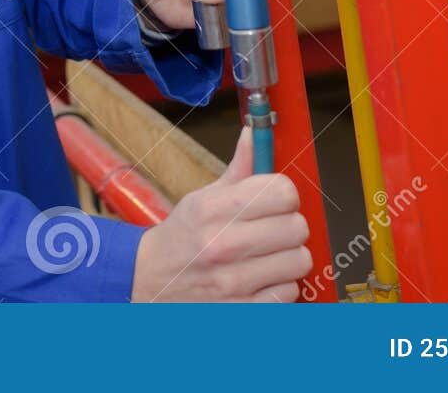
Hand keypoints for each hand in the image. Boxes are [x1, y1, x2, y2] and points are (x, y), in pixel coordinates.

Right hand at [131, 127, 310, 301]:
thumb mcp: (201, 199)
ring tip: (268, 257)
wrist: (147, 283)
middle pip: (297, 226)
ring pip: (299, 261)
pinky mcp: (241, 312)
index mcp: (211, 209)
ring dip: (288, 259)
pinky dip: (281, 288)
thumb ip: (237, 170)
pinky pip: (289, 293)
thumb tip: (254, 134)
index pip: (282, 191)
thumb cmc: (181, 239)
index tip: (276, 201)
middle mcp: (221, 244)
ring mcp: (232, 282)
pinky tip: (262, 281)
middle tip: (274, 230)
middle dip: (290, 226)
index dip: (285, 194)